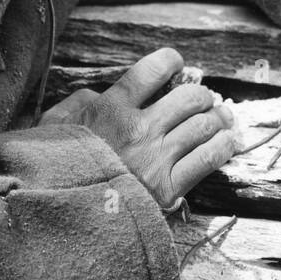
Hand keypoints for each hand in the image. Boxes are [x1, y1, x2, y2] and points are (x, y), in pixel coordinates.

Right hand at [38, 48, 239, 207]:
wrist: (60, 219)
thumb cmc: (54, 170)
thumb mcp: (54, 126)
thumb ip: (79, 103)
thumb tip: (100, 95)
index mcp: (110, 108)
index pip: (151, 70)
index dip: (170, 60)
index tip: (177, 63)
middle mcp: (138, 128)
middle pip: (189, 98)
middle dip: (202, 95)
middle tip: (203, 100)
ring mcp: (155, 158)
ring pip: (204, 126)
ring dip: (218, 119)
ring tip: (221, 118)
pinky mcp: (168, 188)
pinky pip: (207, 159)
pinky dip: (222, 147)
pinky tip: (226, 141)